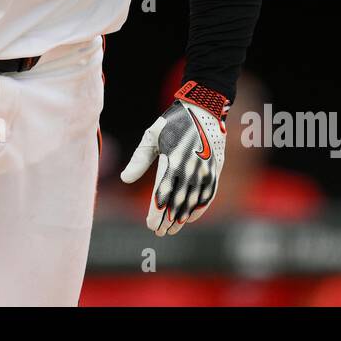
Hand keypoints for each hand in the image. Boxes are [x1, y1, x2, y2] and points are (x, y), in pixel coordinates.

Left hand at [120, 81, 229, 235]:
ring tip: (172, 229)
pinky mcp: (215, 169)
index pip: (162, 194)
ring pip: (193, 201)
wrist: (204, 108)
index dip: (157, 213)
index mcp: (172, 160)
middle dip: (168, 220)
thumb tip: (125, 180)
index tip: (151, 225)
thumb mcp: (152, 136)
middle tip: (159, 232)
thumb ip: (139, 159)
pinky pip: (208, 194)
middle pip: (178, 202)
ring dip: (182, 217)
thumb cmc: (172, 122)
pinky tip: (191, 217)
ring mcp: (205, 170)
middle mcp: (190, 168)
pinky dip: (200, 208)